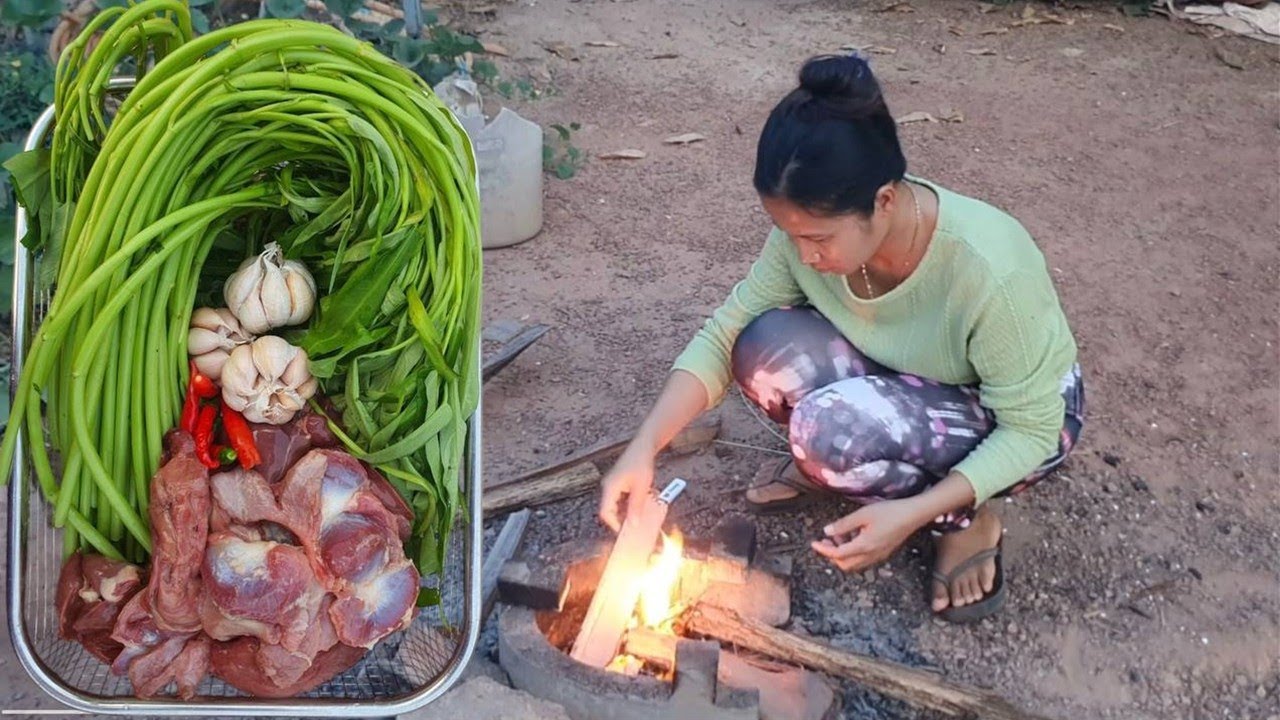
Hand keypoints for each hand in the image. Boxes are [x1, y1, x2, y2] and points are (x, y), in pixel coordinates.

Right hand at [597, 446, 655, 531]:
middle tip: (635, 524)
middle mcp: (608, 486)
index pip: (605, 512)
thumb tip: (633, 524)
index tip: (625, 531)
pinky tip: (643, 501)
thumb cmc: (641, 462)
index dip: (614, 524)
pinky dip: (630, 503)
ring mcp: (613, 484)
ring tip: (642, 511)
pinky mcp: (619, 482)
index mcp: (610, 488)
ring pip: (617, 505)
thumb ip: (636, 507)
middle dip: (623, 518)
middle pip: (610, 510)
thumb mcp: (641, 488)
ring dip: (628, 510)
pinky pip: (622, 498)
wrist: (644, 446)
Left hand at [811, 498, 925, 572]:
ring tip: (838, 536)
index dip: (823, 550)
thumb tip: (827, 532)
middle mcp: (871, 555)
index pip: (837, 554)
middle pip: (844, 564)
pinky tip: (854, 537)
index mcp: (864, 546)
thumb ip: (844, 524)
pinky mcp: (883, 553)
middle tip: (824, 541)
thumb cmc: (890, 512)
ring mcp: (878, 556)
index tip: (813, 544)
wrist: (913, 515)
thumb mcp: (863, 514)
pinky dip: (853, 553)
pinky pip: (863, 559)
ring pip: (854, 564)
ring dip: (842, 554)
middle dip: (831, 555)